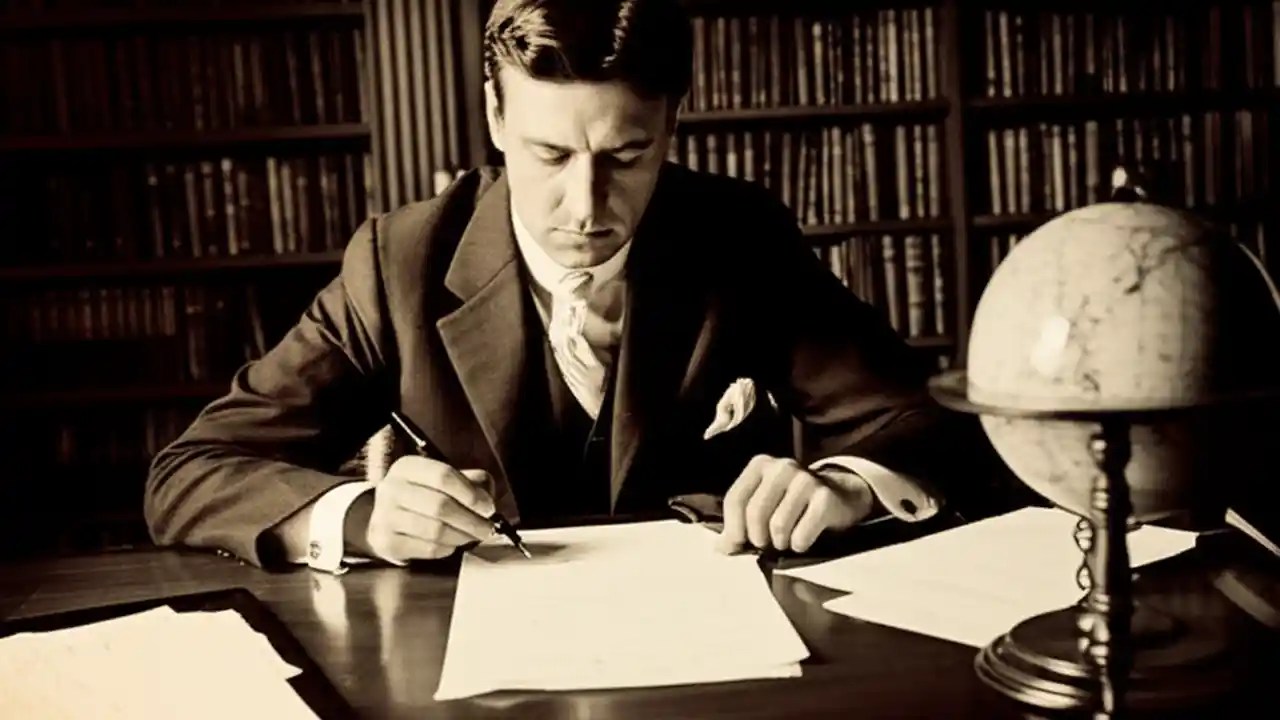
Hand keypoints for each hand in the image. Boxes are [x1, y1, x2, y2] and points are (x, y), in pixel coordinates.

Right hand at [358, 455, 497, 562]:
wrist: (387, 520)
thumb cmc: (423, 497)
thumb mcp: (443, 481)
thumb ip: (470, 482)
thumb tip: (486, 500)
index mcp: (408, 467)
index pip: (443, 476)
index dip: (471, 494)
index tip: (489, 507)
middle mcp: (392, 489)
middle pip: (440, 506)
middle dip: (471, 520)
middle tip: (487, 528)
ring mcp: (385, 517)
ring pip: (436, 530)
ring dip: (462, 536)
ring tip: (472, 536)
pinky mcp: (387, 543)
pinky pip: (428, 549)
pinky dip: (447, 548)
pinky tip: (451, 544)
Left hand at [715, 455, 874, 554]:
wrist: (839, 496)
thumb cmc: (791, 505)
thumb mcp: (762, 507)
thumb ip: (738, 525)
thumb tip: (720, 548)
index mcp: (760, 465)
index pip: (735, 499)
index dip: (733, 528)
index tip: (738, 544)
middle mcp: (782, 467)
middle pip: (755, 514)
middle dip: (757, 538)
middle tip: (766, 544)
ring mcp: (806, 480)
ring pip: (778, 526)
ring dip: (780, 543)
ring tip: (785, 540)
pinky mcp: (825, 497)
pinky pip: (801, 534)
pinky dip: (799, 544)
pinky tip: (802, 540)